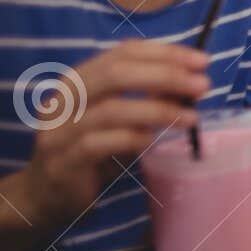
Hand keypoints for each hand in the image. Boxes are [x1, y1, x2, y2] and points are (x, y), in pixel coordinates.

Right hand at [22, 42, 209, 228]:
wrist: (47, 197)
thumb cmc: (91, 152)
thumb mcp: (120, 119)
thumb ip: (147, 99)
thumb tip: (191, 83)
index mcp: (78, 81)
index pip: (122, 53)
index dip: (164, 53)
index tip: (202, 61)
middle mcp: (63, 100)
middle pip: (116, 74)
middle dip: (165, 75)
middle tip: (202, 85)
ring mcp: (58, 131)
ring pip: (110, 109)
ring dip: (157, 110)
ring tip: (191, 117)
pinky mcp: (62, 162)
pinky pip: (98, 144)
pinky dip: (131, 138)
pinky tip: (153, 141)